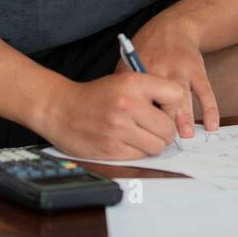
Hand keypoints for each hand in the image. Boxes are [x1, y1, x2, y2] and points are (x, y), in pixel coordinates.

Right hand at [37, 72, 184, 160]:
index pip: (176, 95)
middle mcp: (128, 105)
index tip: (165, 108)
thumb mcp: (123, 81)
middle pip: (169, 128)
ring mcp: (119, 129)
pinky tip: (127, 141)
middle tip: (155, 127)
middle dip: (165, 131)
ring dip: (153, 143)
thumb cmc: (95, 95)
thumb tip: (178, 113)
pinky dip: (138, 152)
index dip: (173, 104)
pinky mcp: (111, 149)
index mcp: (133, 83)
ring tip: (141, 135)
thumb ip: (151, 91)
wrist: (60, 108)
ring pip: (158, 146)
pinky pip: (140, 156)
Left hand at [114, 15, 218, 137]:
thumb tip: (122, 120)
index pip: (137, 99)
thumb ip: (125, 89)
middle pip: (160, 98)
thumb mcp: (128, 63)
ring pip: (182, 95)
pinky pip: (205, 91)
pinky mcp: (197, 69)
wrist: (172, 28)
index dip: (139, 119)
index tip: (140, 136)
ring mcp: (180, 69)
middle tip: (164, 142)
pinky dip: (210, 109)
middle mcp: (159, 69)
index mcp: (138, 70)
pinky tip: (211, 126)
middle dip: (163, 121)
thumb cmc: (147, 51)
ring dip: (185, 117)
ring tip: (186, 136)